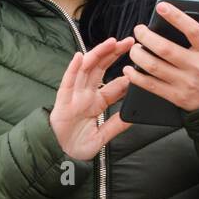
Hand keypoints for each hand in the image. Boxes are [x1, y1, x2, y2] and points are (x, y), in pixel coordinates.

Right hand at [49, 36, 136, 160]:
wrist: (58, 156)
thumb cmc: (77, 146)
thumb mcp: (102, 136)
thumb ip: (116, 125)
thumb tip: (133, 116)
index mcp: (96, 103)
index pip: (114, 85)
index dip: (126, 75)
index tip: (140, 65)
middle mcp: (85, 95)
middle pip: (101, 69)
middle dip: (114, 54)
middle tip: (130, 42)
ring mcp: (74, 96)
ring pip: (86, 69)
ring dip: (98, 54)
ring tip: (111, 42)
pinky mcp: (63, 101)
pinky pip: (68, 82)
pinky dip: (73, 68)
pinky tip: (80, 56)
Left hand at [123, 0, 198, 110]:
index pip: (192, 30)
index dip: (176, 17)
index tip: (162, 6)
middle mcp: (198, 67)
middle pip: (166, 49)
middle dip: (147, 37)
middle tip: (139, 30)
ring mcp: (186, 83)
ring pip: (155, 67)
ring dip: (139, 56)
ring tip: (134, 48)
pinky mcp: (177, 97)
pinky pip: (152, 86)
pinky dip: (137, 77)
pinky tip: (129, 69)